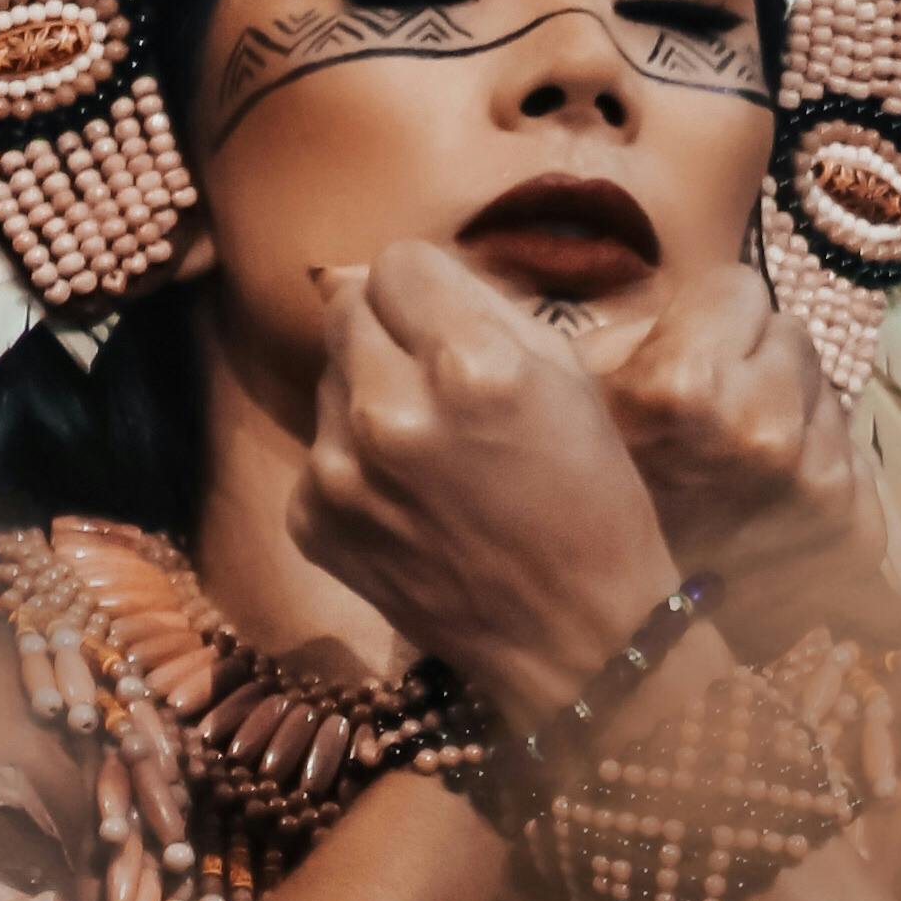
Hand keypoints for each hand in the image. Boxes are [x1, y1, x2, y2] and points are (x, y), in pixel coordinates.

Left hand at [291, 243, 677, 724]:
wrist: (573, 638)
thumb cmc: (589, 496)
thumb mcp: (564, 373)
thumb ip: (473, 302)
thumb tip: (386, 269)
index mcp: (469, 366)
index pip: (398, 262)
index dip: (430, 288)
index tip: (452, 323)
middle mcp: (389, 412)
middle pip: (347, 307)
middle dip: (390, 330)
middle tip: (439, 381)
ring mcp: (338, 472)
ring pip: (329, 376)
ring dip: (370, 393)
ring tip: (431, 450)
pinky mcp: (311, 520)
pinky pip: (317, 446)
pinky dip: (355, 460)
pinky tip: (409, 499)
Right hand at [580, 267, 898, 664]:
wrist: (620, 650)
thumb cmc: (586, 511)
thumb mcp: (573, 399)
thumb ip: (631, 327)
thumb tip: (684, 287)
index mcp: (685, 386)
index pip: (741, 288)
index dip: (707, 322)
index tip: (682, 362)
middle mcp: (762, 430)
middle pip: (790, 334)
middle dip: (751, 364)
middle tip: (705, 423)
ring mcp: (817, 487)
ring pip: (825, 392)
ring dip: (786, 414)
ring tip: (730, 469)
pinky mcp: (856, 534)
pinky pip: (850, 454)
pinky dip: (814, 469)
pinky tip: (764, 506)